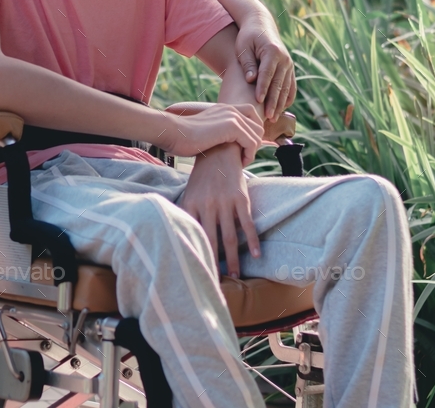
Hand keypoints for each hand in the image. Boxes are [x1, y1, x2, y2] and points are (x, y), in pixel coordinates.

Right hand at [162, 104, 262, 164]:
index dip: (253, 132)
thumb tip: (227, 146)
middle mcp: (230, 109)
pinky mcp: (232, 126)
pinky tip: (240, 163)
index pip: (251, 115)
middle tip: (244, 157)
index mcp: (224, 108)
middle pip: (258, 125)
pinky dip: (249, 155)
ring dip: (252, 151)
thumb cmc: (183, 138)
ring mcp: (232, 116)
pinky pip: (252, 142)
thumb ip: (219, 133)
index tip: (245, 149)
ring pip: (257, 135)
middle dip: (255, 143)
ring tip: (241, 162)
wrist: (173, 133)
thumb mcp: (206, 131)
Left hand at [180, 143, 259, 277]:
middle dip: (213, 263)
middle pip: (211, 241)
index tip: (195, 274)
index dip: (194, 255)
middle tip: (215, 283)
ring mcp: (225, 202)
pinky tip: (257, 255)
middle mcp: (207, 205)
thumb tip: (177, 240)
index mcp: (191, 205)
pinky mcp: (240, 198)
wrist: (217, 152)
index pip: (192, 236)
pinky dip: (253, 240)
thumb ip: (185, 215)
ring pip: (230, 236)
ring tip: (235, 276)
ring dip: (234, 259)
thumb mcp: (188, 195)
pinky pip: (247, 223)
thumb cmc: (201, 179)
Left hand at [235, 11, 295, 118]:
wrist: (261, 25)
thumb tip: (251, 80)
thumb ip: (247, 63)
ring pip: (286, 87)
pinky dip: (287, 98)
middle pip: (279, 84)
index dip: (263, 88)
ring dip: (280, 104)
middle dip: (273, 102)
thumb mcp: (243, 47)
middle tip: (267, 117)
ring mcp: (289, 64)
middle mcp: (284, 59)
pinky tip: (281, 109)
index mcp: (272, 51)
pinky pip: (291, 86)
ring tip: (273, 118)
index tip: (258, 101)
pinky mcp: (289, 69)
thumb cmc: (248, 36)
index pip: (267, 73)